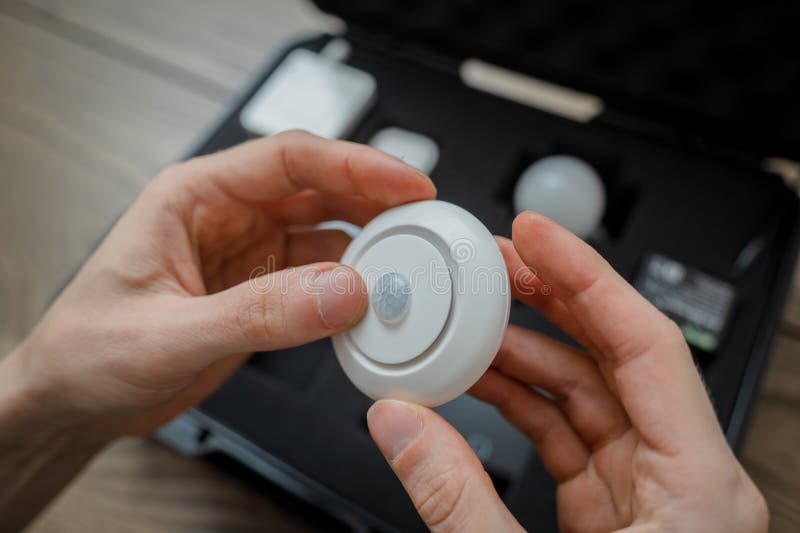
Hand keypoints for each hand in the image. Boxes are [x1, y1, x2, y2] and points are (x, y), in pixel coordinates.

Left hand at [1, 130, 434, 438]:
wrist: (74, 401)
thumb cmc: (88, 351)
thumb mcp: (168, 334)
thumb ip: (258, 314)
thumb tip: (342, 293)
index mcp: (194, 196)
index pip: (287, 159)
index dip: (353, 164)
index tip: (404, 182)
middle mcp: (228, 217)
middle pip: (318, 190)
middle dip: (375, 201)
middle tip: (424, 220)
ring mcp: (250, 255)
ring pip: (327, 235)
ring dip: (368, 250)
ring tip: (407, 266)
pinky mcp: (262, 292)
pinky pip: (321, 282)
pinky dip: (351, 292)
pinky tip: (371, 305)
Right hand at [367, 212, 767, 532]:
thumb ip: (457, 502)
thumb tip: (400, 426)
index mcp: (699, 490)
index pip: (645, 344)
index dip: (587, 276)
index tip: (539, 233)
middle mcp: (682, 482)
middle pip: (612, 357)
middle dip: (547, 300)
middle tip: (492, 261)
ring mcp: (646, 497)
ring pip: (583, 394)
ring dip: (521, 354)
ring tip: (466, 322)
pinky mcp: (612, 516)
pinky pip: (566, 436)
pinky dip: (517, 406)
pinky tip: (476, 386)